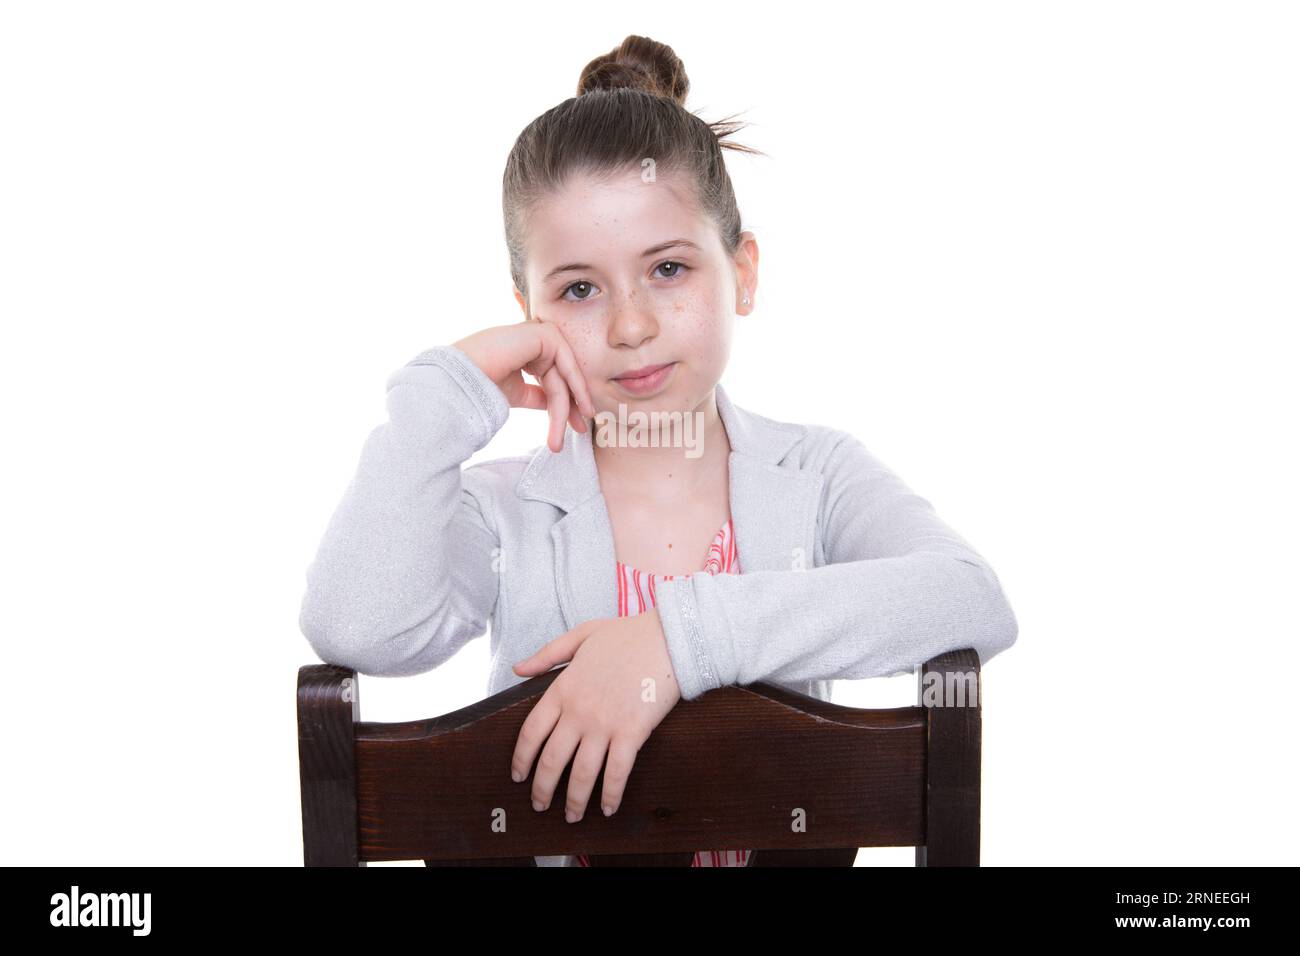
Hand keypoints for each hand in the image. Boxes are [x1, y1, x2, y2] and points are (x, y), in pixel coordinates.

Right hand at [452, 320, 596, 452]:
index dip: (565, 403)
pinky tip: (579, 409)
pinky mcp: (545, 334)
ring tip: (567, 434)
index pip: (553, 376)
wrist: (463, 379)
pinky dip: (575, 387)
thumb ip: (539, 395)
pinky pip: (567, 364)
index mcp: (526, 349)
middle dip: (572, 406)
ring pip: (564, 375)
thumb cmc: (480, 385)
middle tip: (581, 430)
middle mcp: (534, 339)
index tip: (574, 427)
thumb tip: (558, 406)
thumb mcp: (517, 393)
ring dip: (567, 406)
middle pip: (561, 376)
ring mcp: (540, 333)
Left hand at [509, 609, 681, 821]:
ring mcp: (605, 724)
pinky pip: (617, 773)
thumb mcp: (580, 635)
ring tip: (572, 816)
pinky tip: (608, 808)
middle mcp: (579, 711)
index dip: (521, 759)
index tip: (519, 776)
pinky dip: (611, 795)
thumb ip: (546, 655)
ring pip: (582, 774)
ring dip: (574, 800)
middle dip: (543, 789)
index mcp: (562, 689)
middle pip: (552, 760)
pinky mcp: (633, 733)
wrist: (669, 637)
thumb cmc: (627, 634)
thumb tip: (517, 669)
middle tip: (540, 805)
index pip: (530, 733)